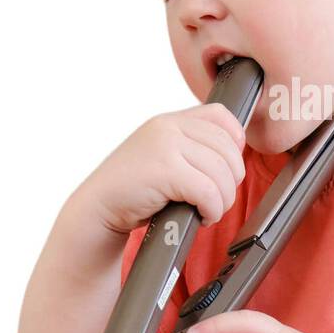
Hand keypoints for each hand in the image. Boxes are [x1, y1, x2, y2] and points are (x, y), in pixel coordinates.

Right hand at [72, 103, 246, 235]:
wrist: (98, 209)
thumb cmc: (133, 190)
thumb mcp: (162, 156)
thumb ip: (190, 147)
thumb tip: (236, 150)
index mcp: (169, 121)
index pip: (221, 115)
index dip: (236, 141)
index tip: (229, 168)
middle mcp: (167, 127)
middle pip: (227, 148)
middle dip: (231, 180)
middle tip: (217, 199)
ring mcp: (165, 145)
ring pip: (222, 172)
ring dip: (222, 200)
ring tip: (207, 211)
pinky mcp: (164, 170)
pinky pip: (209, 190)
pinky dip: (212, 209)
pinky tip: (201, 217)